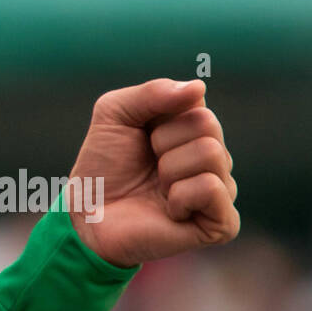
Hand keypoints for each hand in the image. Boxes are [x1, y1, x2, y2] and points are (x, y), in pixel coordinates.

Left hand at [65, 79, 239, 267]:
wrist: (89, 213)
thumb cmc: (103, 164)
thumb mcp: (115, 113)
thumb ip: (152, 93)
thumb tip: (198, 87)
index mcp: (194, 129)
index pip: (195, 100)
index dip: (157, 115)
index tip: (141, 135)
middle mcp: (214, 157)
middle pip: (206, 124)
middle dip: (163, 142)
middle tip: (148, 165)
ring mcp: (222, 190)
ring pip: (210, 153)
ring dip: (169, 170)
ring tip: (157, 188)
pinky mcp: (222, 223)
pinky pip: (211, 188)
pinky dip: (179, 196)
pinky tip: (170, 210)